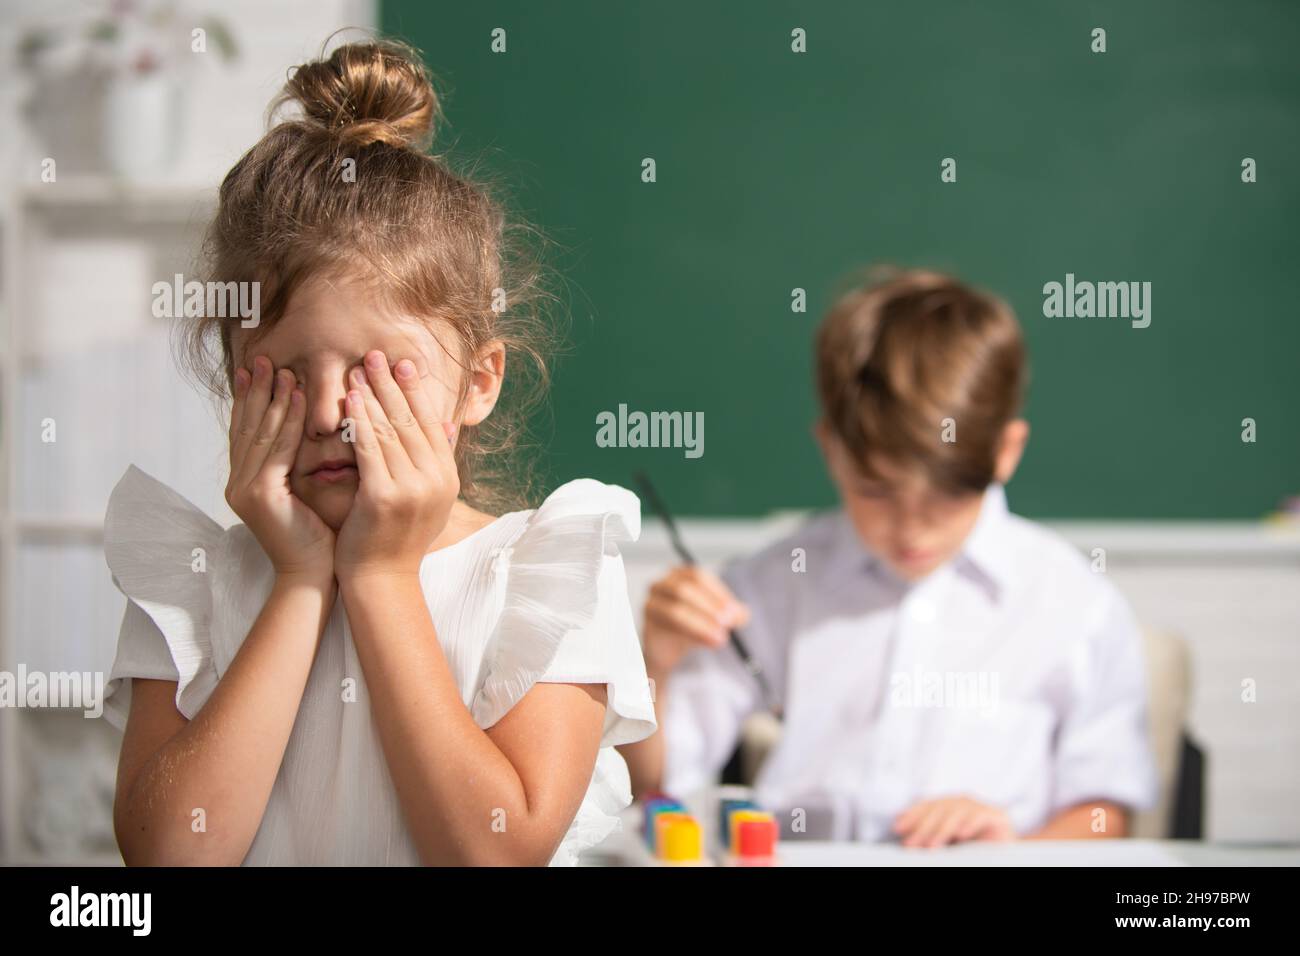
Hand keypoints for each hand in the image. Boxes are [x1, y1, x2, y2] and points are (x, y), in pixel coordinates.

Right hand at [226, 355, 334, 579]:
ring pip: (261, 432)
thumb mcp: (306, 492)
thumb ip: (301, 463)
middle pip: (247, 426)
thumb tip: (316, 430)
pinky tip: (297, 397)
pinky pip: (277, 448)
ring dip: (272, 397)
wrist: (313, 577)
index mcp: (246, 483)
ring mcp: (244, 488)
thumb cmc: (318, 538)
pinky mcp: (259, 494)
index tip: (258, 369)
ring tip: (282, 368)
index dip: (250, 400)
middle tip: (262, 357)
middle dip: (255, 390)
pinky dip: (288, 420)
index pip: (246, 432)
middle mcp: (238, 483)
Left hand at [335, 350, 458, 580]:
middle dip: (393, 385)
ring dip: (374, 396)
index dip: (416, 392)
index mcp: (447, 478)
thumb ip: (435, 461)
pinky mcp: (385, 495)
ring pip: (391, 430)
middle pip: (413, 421)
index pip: (432, 424)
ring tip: (359, 370)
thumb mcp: (428, 499)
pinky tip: (350, 402)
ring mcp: (413, 488)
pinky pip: (370, 449)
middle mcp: (436, 480)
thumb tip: (447, 426)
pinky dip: (360, 421)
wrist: (382, 579)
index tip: (403, 365)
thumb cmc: (396, 538)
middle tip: (376, 355)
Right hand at [643, 566, 749, 675]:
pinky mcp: (648, 624)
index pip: (699, 577)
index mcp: (682, 574)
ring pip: (676, 610)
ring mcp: (652, 601)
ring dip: (702, 625)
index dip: (718, 593)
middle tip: (728, 623)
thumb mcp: (717, 619)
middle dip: (710, 607)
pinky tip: (706, 642)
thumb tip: (743, 614)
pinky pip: (668, 628)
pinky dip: (691, 634)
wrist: (668, 649)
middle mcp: (664, 583)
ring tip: (720, 638)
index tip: (735, 611)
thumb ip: (731, 614)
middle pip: (686, 589)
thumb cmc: (692, 626)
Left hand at [893, 796, 1014, 847]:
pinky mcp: (998, 816)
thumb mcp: (951, 843)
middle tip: (912, 844)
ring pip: (958, 812)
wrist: (1010, 854)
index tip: (897, 828)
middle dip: (923, 827)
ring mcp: (981, 808)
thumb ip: (933, 837)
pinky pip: (982, 816)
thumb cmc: (976, 849)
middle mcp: (964, 803)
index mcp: (950, 806)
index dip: (912, 815)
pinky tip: (962, 834)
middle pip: (940, 809)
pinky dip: (971, 823)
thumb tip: (908, 838)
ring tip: (931, 845)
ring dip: (943, 829)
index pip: (928, 806)